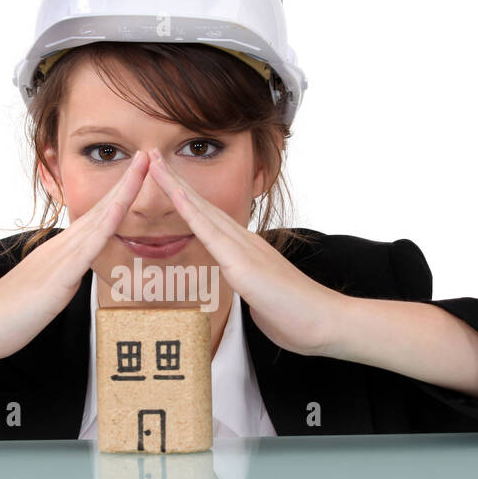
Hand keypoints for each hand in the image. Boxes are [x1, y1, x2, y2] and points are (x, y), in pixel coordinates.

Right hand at [0, 149, 148, 363]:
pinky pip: (88, 246)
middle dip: (126, 181)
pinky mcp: (59, 275)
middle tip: (147, 154)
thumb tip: (74, 274)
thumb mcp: (45, 291)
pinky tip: (121, 208)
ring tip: (143, 165)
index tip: (138, 175)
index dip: (118, 195)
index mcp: (61, 251)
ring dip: (123, 191)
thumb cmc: (9, 314)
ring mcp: (59, 257)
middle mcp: (61, 246)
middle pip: (101, 208)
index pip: (96, 218)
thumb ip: (61, 278)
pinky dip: (107, 224)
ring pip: (99, 218)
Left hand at [144, 146, 346, 356]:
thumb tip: (243, 288)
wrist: (325, 322)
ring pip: (204, 211)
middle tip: (152, 156)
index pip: (210, 220)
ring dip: (177, 186)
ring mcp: (245, 249)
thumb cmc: (296, 314)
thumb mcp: (262, 297)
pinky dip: (192, 212)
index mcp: (247, 250)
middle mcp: (245, 241)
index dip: (187, 199)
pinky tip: (177, 195)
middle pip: (203, 206)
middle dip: (176, 181)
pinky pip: (212, 234)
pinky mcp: (244, 265)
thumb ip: (249, 287)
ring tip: (155, 163)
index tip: (167, 182)